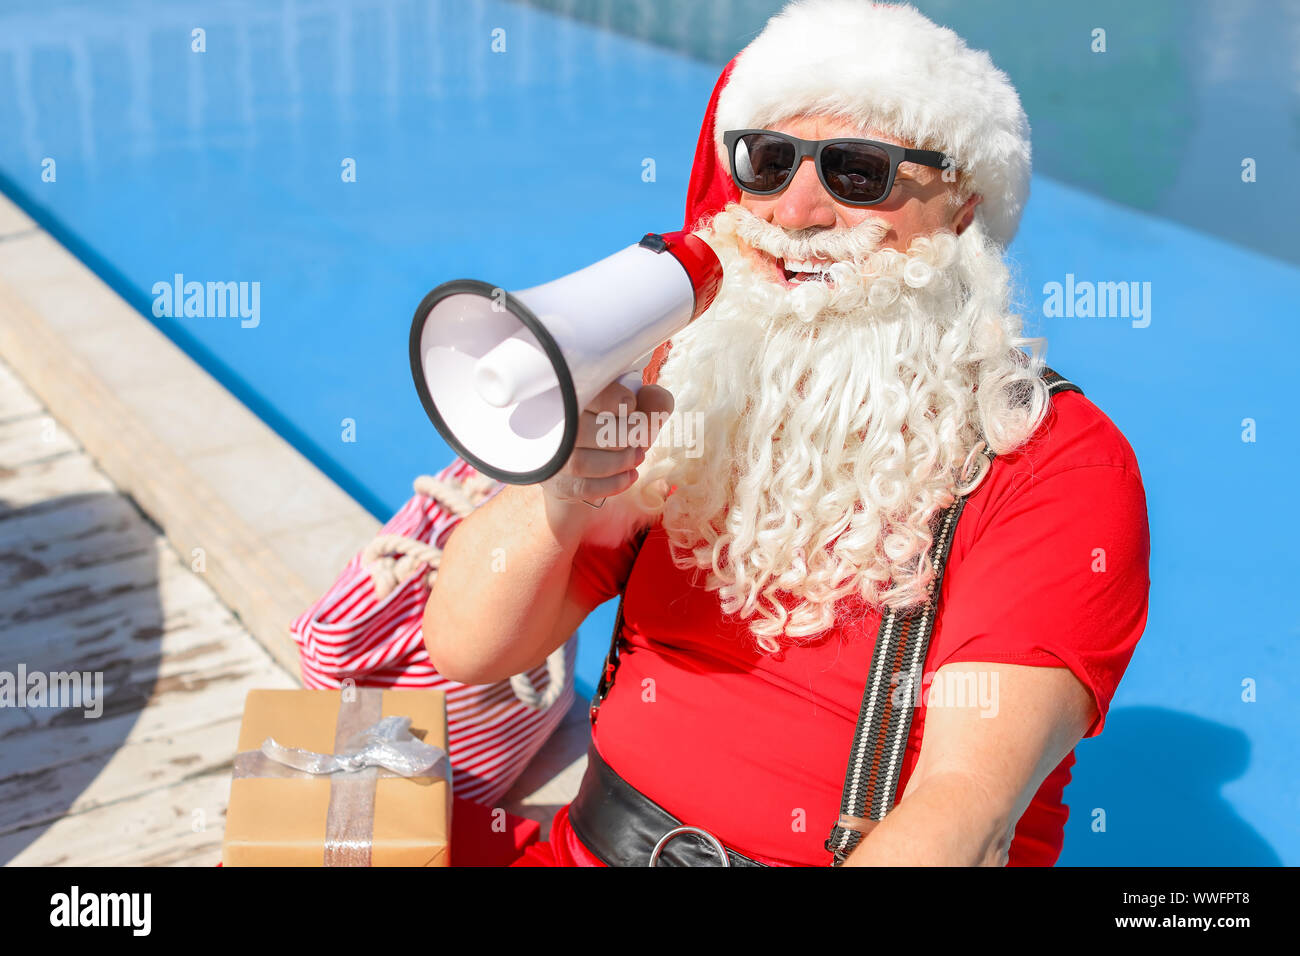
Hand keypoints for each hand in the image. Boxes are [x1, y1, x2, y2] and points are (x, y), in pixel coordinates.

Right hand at [540, 380, 673, 507]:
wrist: (584, 451)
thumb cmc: (611, 422)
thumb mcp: (634, 405)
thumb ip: (652, 400)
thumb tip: (652, 399)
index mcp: (568, 392)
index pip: (592, 394)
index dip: (621, 401)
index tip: (632, 405)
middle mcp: (551, 423)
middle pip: (586, 431)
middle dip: (626, 436)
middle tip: (640, 437)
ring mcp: (550, 455)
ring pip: (582, 463)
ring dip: (621, 461)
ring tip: (638, 456)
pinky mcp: (555, 482)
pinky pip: (582, 488)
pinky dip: (613, 483)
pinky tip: (630, 474)